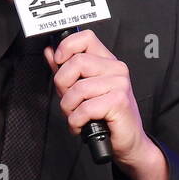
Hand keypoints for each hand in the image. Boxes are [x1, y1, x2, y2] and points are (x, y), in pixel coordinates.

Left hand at [44, 29, 166, 179]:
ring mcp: (119, 84)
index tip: (58, 61)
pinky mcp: (119, 101)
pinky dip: (76, 121)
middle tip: (68, 101)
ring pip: (78, 89)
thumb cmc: (106, 116)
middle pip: (77, 62)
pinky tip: (81, 126)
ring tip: (76, 116)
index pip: (86, 38)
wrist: (128, 141)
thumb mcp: (82, 91)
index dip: (67, 47)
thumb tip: (50, 51)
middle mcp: (116, 69)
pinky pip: (84, 108)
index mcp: (107, 61)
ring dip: (69, 109)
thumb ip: (66, 70)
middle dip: (62, 85)